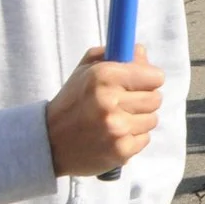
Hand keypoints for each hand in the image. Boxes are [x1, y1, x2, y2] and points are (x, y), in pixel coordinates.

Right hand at [46, 46, 164, 176]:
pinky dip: (132, 138)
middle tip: (124, 104)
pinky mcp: (119, 150)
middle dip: (144, 100)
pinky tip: (113, 136)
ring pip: (152, 120)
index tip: (138, 83)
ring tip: (116, 121)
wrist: (48, 142)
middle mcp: (110, 102)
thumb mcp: (87, 69)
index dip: (148, 79)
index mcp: (104, 76)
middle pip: (156, 99)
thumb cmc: (72, 101)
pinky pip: (144, 139)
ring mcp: (116, 128)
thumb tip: (141, 52)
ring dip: (138, 120)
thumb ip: (117, 53)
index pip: (155, 76)